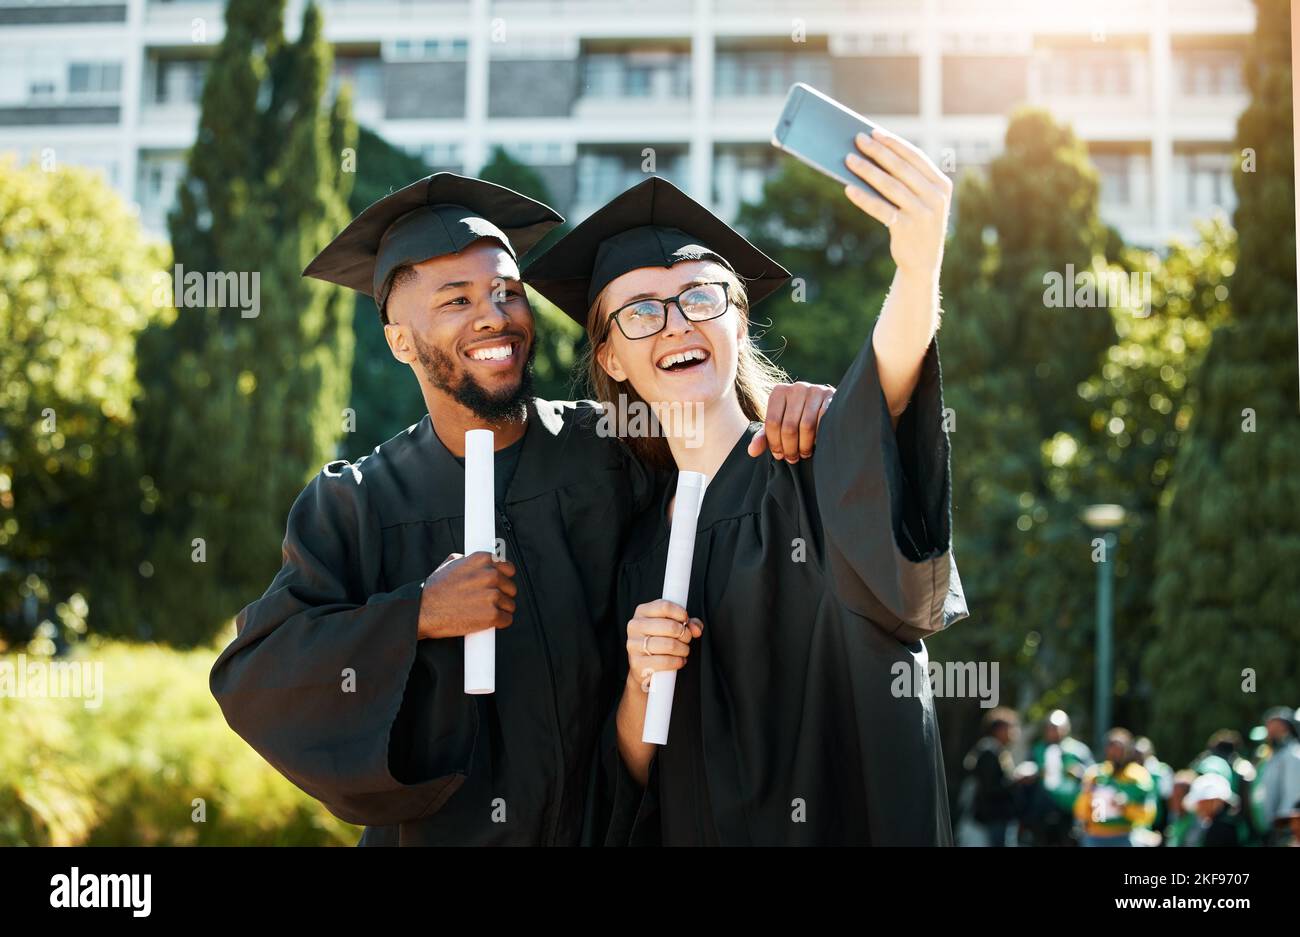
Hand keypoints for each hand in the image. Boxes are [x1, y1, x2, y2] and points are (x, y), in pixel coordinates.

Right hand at [417, 552, 516, 639]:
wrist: (423, 611)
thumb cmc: (434, 589)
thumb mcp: (450, 564)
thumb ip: (468, 561)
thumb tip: (480, 563)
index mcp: (482, 559)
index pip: (509, 568)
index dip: (504, 578)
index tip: (498, 585)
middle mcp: (490, 574)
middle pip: (511, 587)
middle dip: (502, 595)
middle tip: (486, 601)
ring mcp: (492, 595)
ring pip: (510, 604)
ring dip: (500, 609)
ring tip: (482, 611)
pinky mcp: (492, 615)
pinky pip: (507, 619)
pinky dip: (499, 623)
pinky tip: (486, 622)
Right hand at [625, 600, 702, 692]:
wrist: (642, 666)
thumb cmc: (658, 642)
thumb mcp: (670, 627)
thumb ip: (687, 623)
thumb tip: (696, 628)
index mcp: (642, 612)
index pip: (664, 606)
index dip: (680, 613)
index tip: (686, 620)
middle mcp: (635, 626)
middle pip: (670, 626)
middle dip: (685, 634)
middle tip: (686, 639)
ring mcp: (634, 644)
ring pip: (670, 645)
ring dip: (683, 649)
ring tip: (683, 651)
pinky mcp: (637, 663)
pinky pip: (665, 661)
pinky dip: (677, 662)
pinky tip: (678, 661)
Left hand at [747, 381, 834, 462]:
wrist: (823, 405)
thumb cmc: (795, 417)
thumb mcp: (778, 425)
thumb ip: (764, 437)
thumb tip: (752, 451)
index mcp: (779, 391)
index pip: (773, 422)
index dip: (775, 443)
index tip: (779, 455)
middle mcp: (796, 387)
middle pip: (789, 426)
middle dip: (790, 447)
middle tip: (792, 459)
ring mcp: (815, 390)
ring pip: (806, 426)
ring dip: (805, 445)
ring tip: (804, 454)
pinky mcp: (831, 397)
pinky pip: (823, 421)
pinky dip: (819, 436)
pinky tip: (817, 444)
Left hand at [843, 128, 952, 277]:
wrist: (923, 262)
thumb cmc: (917, 224)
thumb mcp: (923, 200)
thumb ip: (909, 180)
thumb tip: (875, 155)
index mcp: (942, 185)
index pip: (915, 157)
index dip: (894, 143)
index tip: (875, 132)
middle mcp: (935, 197)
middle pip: (901, 168)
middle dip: (877, 151)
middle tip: (858, 140)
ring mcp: (922, 213)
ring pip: (889, 186)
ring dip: (867, 170)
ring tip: (849, 160)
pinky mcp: (906, 229)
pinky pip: (880, 209)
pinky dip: (863, 198)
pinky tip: (849, 189)